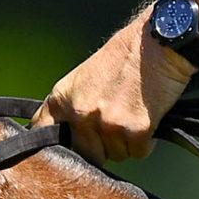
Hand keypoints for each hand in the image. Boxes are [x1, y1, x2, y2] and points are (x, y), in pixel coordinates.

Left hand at [38, 16, 196, 163]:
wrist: (156, 43)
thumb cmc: (124, 57)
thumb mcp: (84, 76)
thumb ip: (71, 106)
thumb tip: (67, 139)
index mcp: (63, 97)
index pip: (42, 130)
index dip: (52, 145)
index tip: (62, 149)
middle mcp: (81, 112)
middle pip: (87, 153)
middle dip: (102, 145)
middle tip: (117, 122)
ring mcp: (108, 123)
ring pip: (116, 155)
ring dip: (127, 143)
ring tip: (134, 112)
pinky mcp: (135, 130)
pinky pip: (138, 152)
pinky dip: (146, 142)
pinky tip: (147, 117)